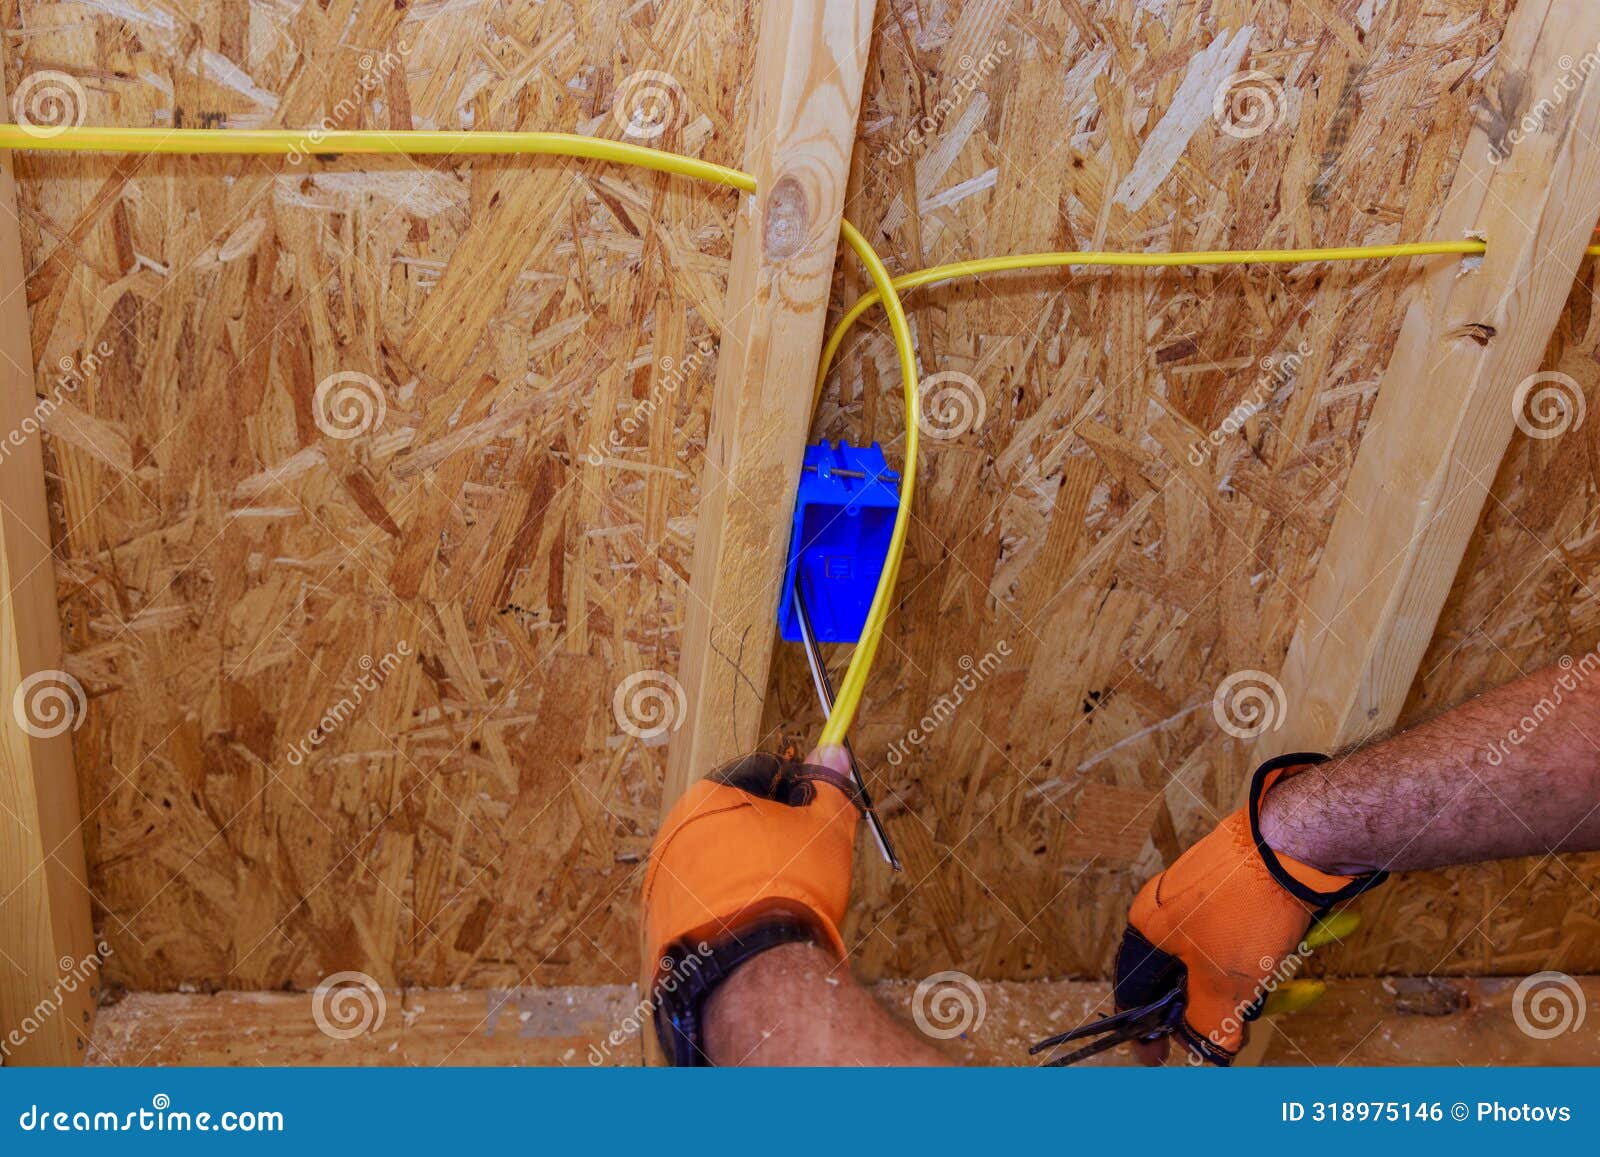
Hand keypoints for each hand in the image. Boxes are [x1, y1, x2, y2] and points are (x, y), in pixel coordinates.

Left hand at [642, 747, 860, 974]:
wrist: (755, 967)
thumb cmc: (791, 887)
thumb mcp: (825, 827)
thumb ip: (830, 784)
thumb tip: (835, 751)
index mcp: (709, 794)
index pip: (760, 773)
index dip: (794, 791)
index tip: (812, 815)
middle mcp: (675, 829)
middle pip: (735, 818)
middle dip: (768, 833)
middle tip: (800, 862)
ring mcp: (663, 876)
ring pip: (717, 860)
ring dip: (745, 870)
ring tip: (776, 897)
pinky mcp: (660, 919)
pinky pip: (700, 900)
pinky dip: (725, 906)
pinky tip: (752, 922)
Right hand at [1115, 757, 1385, 1065]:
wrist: (1293, 839)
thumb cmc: (1247, 907)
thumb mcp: (1226, 986)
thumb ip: (1208, 1026)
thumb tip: (1207, 1053)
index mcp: (1147, 930)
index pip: (1135, 994)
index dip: (1147, 1033)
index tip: (1154, 1061)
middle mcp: (1166, 908)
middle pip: (1183, 978)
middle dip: (1216, 1006)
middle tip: (1240, 1022)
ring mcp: (1201, 892)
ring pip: (1219, 957)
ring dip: (1251, 979)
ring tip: (1282, 976)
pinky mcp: (1235, 882)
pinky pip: (1243, 932)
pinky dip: (1265, 951)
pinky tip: (1292, 950)